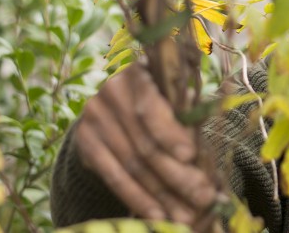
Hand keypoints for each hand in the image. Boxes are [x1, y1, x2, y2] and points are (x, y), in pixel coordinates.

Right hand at [75, 65, 218, 227]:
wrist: (113, 107)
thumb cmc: (160, 100)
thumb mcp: (173, 98)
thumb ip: (187, 116)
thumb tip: (202, 151)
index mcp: (139, 73)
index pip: (151, 107)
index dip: (170, 133)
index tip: (191, 156)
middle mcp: (112, 93)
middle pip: (146, 143)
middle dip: (178, 175)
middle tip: (203, 198)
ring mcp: (94, 119)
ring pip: (133, 165)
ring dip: (162, 195)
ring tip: (186, 215)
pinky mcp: (86, 144)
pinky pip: (114, 177)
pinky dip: (138, 198)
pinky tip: (158, 215)